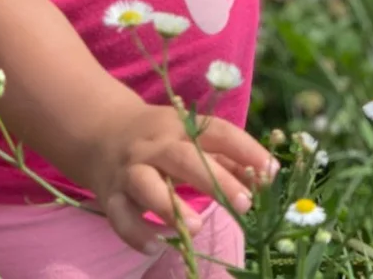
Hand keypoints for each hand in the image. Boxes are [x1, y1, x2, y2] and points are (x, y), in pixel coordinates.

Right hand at [90, 103, 274, 252]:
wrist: (100, 131)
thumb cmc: (161, 139)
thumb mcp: (191, 137)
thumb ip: (228, 156)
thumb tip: (267, 177)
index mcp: (180, 126)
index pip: (217, 131)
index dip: (246, 149)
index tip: (271, 172)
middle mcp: (155, 144)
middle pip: (183, 157)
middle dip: (215, 180)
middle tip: (244, 204)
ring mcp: (130, 169)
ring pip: (146, 184)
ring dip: (171, 206)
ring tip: (197, 227)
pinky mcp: (111, 195)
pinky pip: (120, 216)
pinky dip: (136, 233)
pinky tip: (155, 247)